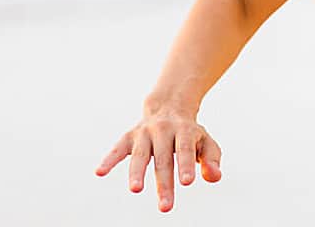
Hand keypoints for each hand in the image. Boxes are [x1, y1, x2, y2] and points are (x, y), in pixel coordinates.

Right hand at [95, 106, 222, 212]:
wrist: (169, 106)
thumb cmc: (190, 134)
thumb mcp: (205, 142)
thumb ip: (211, 159)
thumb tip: (214, 177)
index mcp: (184, 130)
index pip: (185, 149)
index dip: (185, 165)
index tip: (187, 182)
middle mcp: (163, 130)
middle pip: (163, 159)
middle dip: (164, 184)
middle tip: (165, 207)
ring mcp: (144, 133)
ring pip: (139, 155)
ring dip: (137, 173)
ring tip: (135, 189)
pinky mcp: (129, 137)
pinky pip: (117, 149)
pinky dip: (109, 159)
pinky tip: (99, 172)